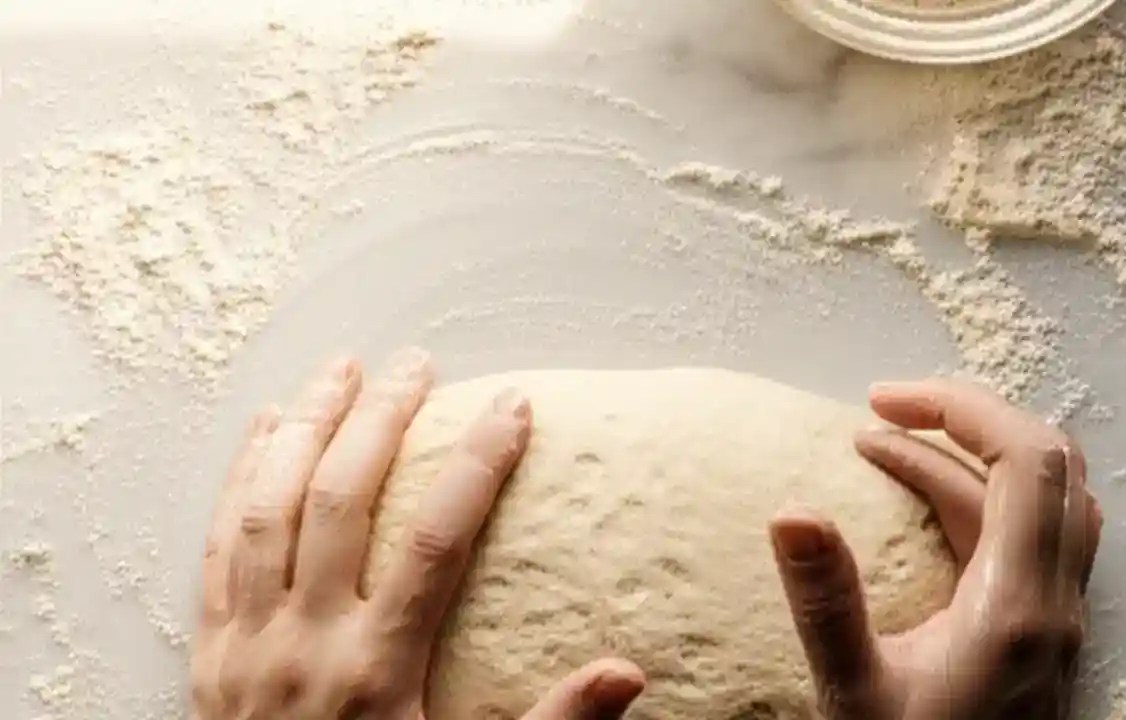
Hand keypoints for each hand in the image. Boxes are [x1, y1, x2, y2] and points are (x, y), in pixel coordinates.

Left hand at [190, 349, 644, 719]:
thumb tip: (627, 675)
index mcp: (379, 669)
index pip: (436, 542)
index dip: (478, 464)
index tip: (513, 407)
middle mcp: (307, 642)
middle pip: (341, 500)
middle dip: (381, 419)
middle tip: (417, 364)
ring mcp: (249, 640)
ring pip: (270, 506)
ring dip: (307, 428)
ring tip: (340, 370)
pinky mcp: (211, 648)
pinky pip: (218, 545)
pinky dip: (241, 477)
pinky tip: (267, 430)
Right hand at [769, 378, 1101, 719]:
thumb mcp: (854, 696)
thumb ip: (827, 603)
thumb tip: (791, 512)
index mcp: (1018, 606)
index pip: (1026, 458)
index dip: (959, 407)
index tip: (880, 402)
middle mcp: (1055, 603)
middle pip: (1048, 464)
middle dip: (966, 419)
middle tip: (882, 413)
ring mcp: (1056, 619)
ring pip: (1042, 499)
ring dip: (969, 460)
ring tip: (884, 451)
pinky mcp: (1040, 635)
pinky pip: (1028, 536)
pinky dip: (977, 501)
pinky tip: (914, 512)